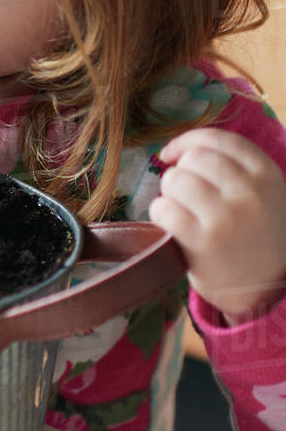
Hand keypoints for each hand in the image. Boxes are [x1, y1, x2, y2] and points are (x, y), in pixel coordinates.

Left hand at [150, 128, 285, 324]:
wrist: (264, 291)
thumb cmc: (254, 236)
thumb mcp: (262, 195)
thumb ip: (233, 168)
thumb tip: (176, 150)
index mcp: (268, 175)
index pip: (219, 139)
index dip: (187, 141)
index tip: (172, 154)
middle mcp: (250, 193)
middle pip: (193, 159)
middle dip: (182, 174)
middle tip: (188, 199)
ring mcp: (226, 217)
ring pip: (174, 180)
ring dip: (170, 195)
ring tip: (184, 214)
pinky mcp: (202, 242)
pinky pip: (163, 209)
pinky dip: (161, 216)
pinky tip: (175, 228)